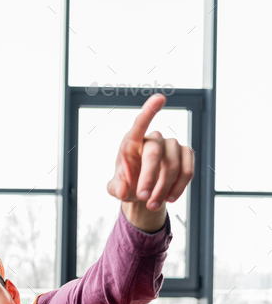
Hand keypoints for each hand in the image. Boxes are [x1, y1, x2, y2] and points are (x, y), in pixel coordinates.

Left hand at [107, 94, 193, 227]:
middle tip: (143, 198)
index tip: (160, 98)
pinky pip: (187, 171)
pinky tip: (169, 198)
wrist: (144, 192)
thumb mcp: (117, 189)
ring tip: (152, 204)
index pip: (140, 123)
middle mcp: (153, 139)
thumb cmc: (128, 184)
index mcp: (132, 141)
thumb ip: (116, 189)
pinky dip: (179, 188)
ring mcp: (171, 145)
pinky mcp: (186, 156)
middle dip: (149, 178)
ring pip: (173, 165)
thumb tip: (122, 189)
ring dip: (163, 189)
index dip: (149, 111)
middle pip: (155, 153)